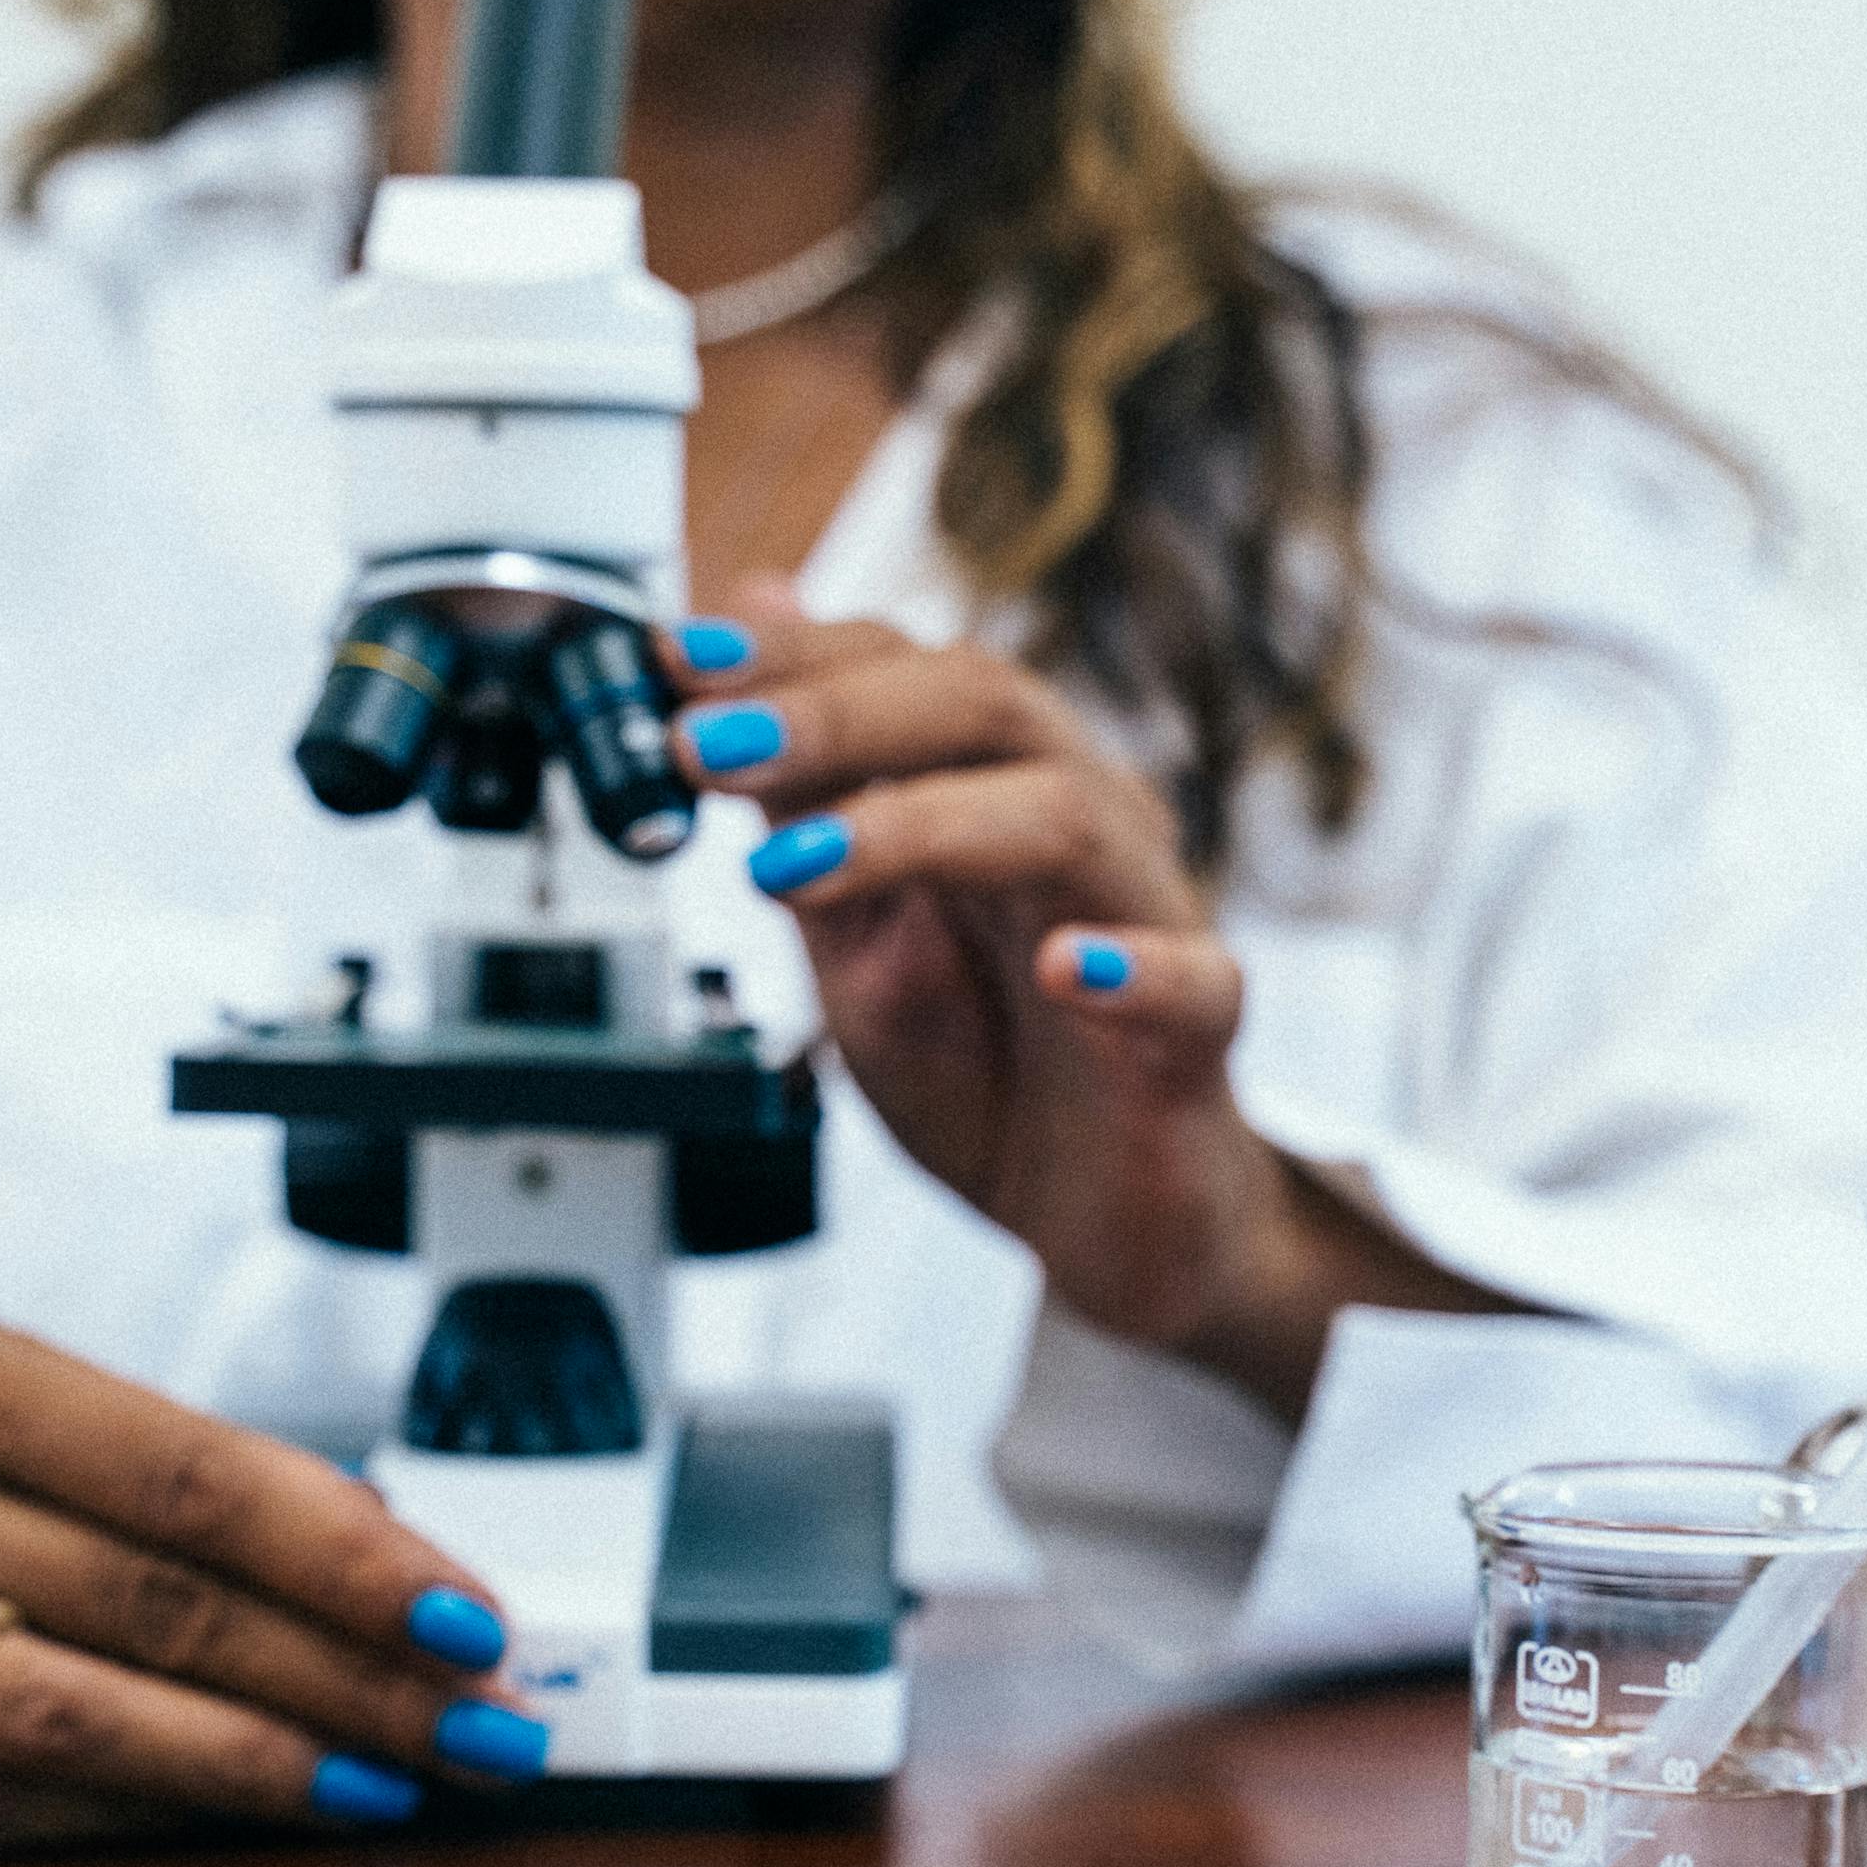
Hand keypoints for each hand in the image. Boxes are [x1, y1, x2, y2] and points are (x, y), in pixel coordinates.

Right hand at [0, 1320, 545, 1844]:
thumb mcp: (11, 1399)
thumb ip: (178, 1471)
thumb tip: (388, 1553)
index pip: (197, 1478)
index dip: (352, 1559)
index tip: (475, 1617)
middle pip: (165, 1606)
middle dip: (356, 1676)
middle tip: (491, 1724)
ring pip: (87, 1717)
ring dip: (272, 1762)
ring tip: (402, 1783)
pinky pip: (6, 1800)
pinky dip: (149, 1811)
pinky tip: (261, 1815)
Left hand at [669, 591, 1511, 1416]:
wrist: (1097, 1218)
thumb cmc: (992, 1069)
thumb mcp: (850, 942)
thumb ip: (798, 811)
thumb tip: (723, 648)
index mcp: (989, 783)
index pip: (902, 668)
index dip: (785, 657)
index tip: (671, 666)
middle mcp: (1077, 820)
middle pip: (984, 705)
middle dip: (831, 716)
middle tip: (705, 749)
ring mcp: (1143, 915)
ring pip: (1065, 817)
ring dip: (919, 825)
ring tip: (800, 864)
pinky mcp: (1195, 1035)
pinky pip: (1191, 983)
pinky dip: (1130, 969)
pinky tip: (1066, 971)